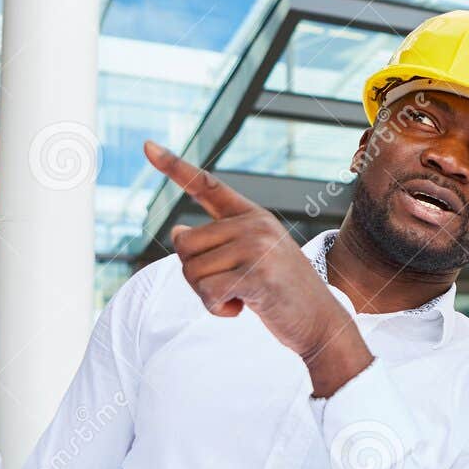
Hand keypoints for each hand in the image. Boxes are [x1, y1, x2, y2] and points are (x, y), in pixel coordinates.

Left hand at [145, 141, 372, 395]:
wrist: (322, 322)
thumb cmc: (282, 294)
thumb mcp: (252, 260)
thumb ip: (217, 244)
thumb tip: (179, 231)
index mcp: (253, 216)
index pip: (207, 186)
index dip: (173, 166)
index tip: (147, 146)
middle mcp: (255, 224)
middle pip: (185, 244)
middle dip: (195, 274)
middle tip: (227, 287)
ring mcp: (257, 247)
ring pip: (192, 271)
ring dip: (207, 295)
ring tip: (239, 297)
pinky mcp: (256, 274)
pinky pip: (207, 292)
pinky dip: (216, 309)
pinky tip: (241, 309)